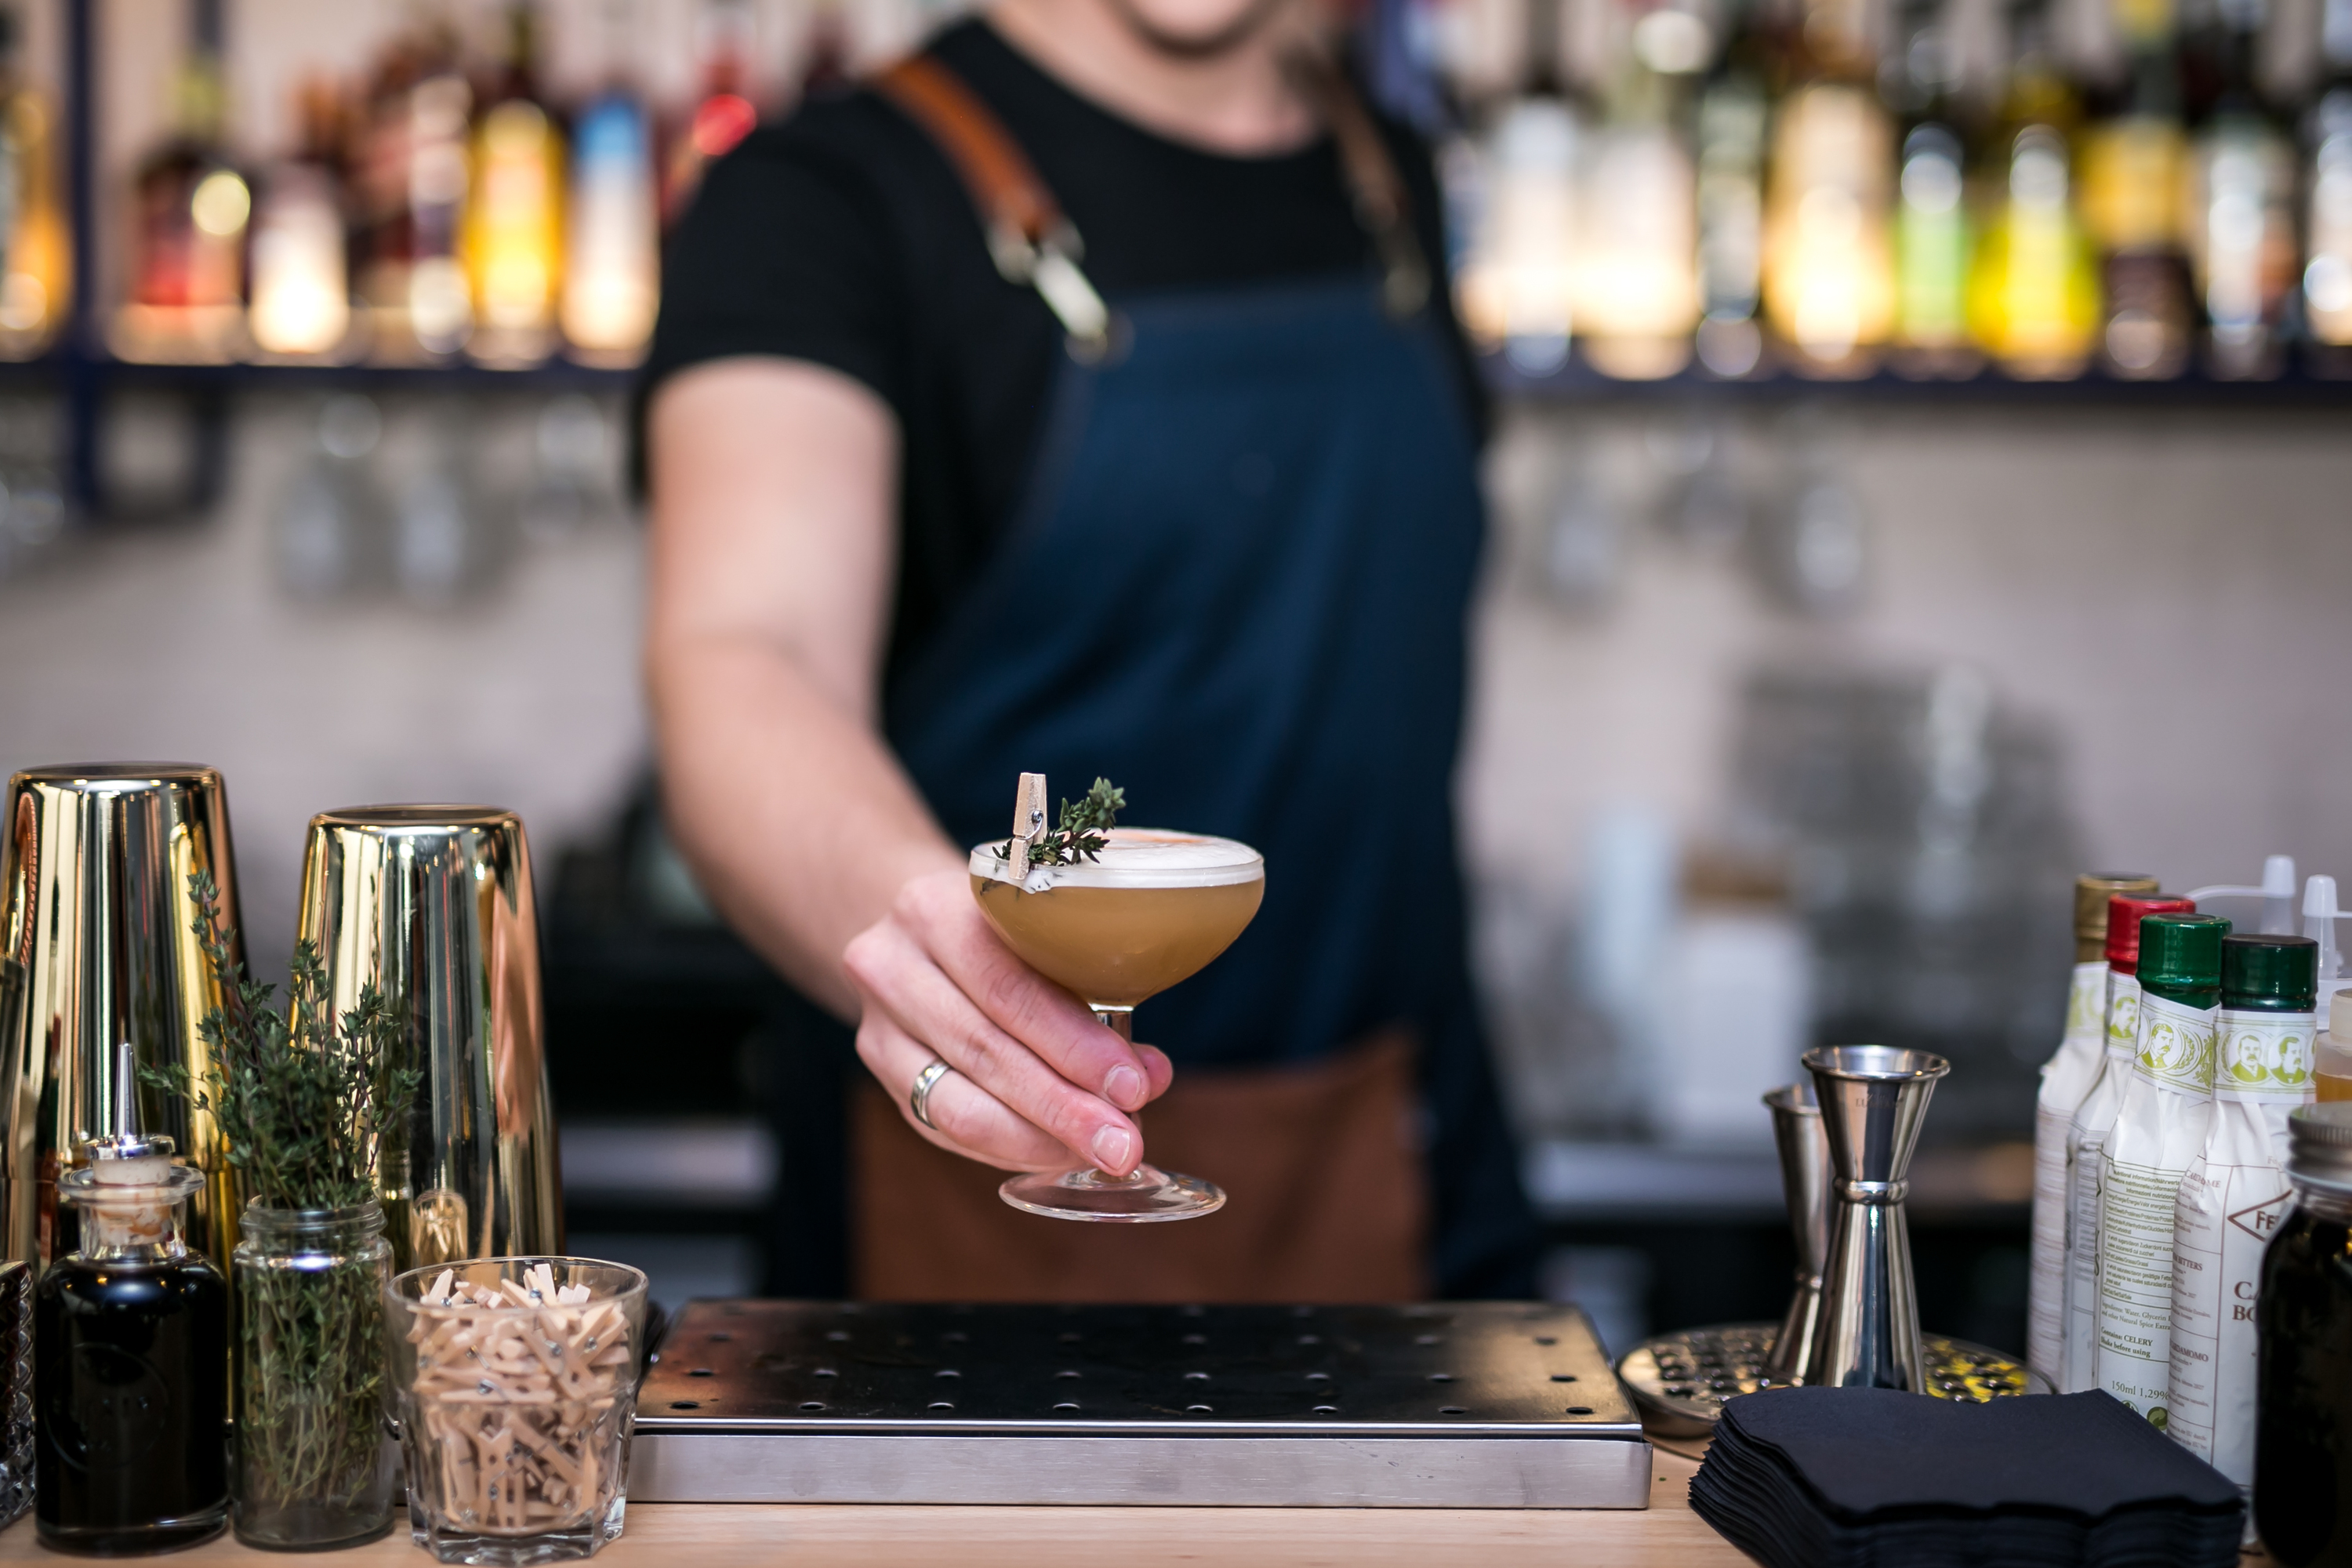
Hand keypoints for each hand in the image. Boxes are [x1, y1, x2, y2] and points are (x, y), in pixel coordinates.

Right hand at [842, 868, 1173, 1173]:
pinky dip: (1010, 1146)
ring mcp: (877, 1024)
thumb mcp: (1039, 931)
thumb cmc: (999, 926)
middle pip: (985, 1051)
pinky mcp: (879, 1071)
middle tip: (1124, 1142)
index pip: (1009, 991)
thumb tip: (1148, 1076)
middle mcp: (892, 965)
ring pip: (958, 1104)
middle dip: (1064, 1106)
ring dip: (1040, 1138)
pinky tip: (1057, 1152)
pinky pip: (944, 1128)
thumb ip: (1093, 993)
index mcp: (936, 910)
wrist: (914, 924)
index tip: (1132, 1086)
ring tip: (1100, 1152)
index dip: (1074, 1046)